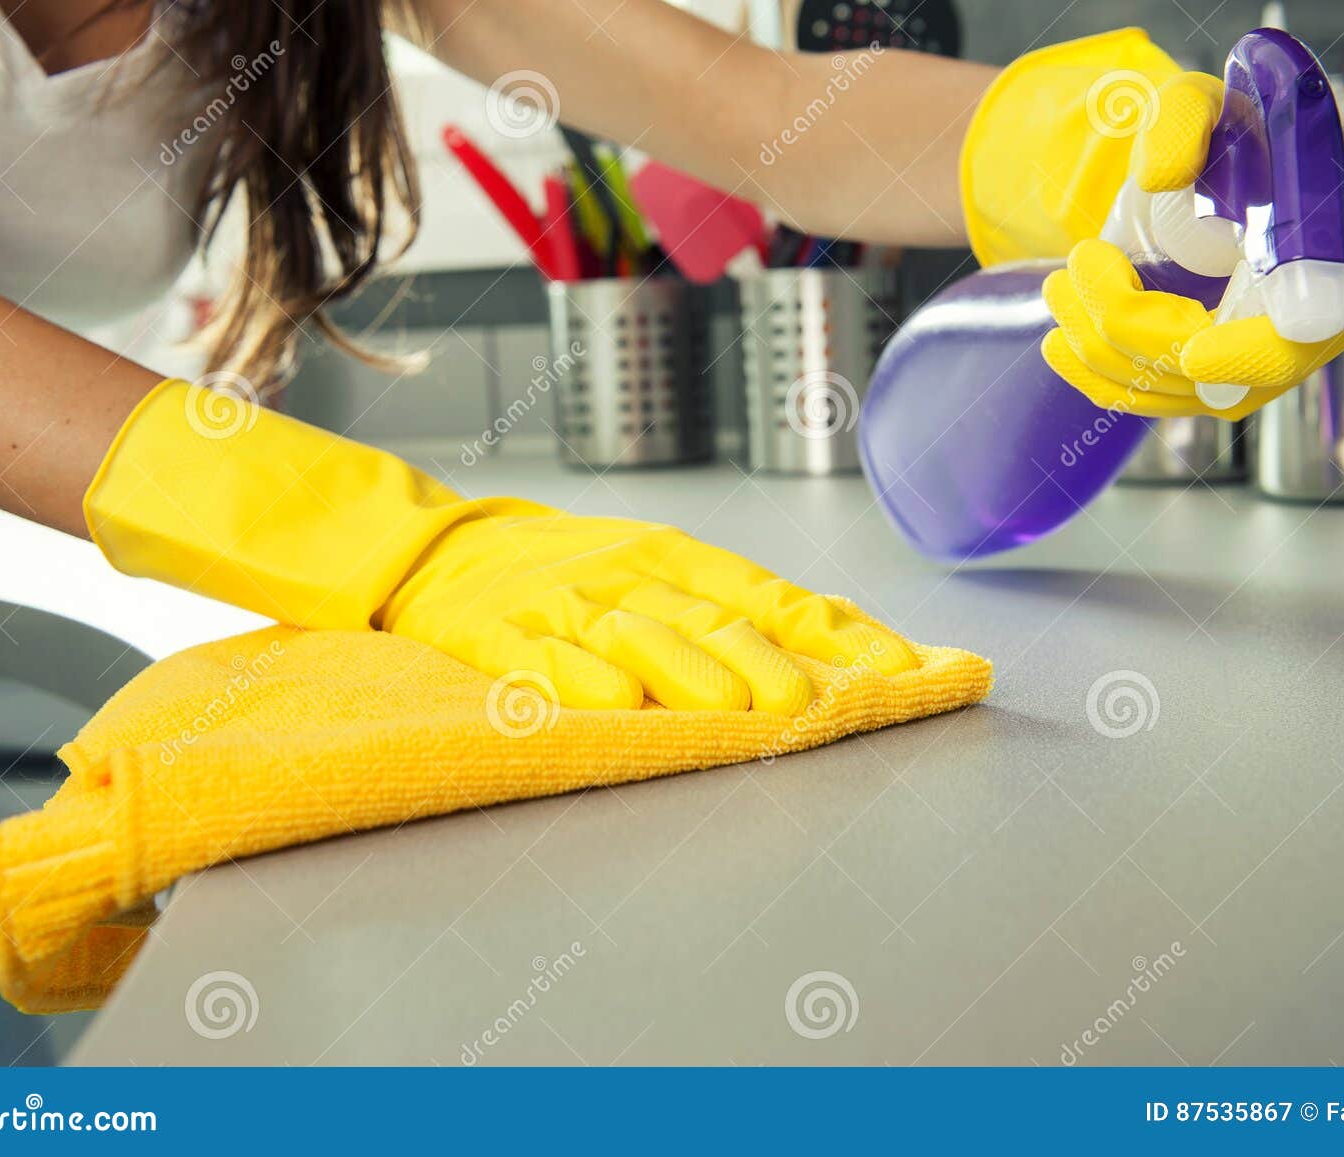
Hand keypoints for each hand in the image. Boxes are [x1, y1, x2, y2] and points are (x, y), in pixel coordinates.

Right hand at [379, 500, 916, 712]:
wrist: (446, 552)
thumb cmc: (577, 571)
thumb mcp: (662, 568)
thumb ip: (743, 606)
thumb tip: (847, 630)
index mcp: (678, 557)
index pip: (772, 593)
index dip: (835, 632)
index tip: (897, 669)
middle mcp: (630, 575)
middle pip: (708, 617)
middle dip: (762, 659)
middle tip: (803, 704)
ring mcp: (562, 603)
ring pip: (632, 634)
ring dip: (684, 670)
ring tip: (729, 709)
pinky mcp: (496, 633)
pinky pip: (537, 655)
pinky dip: (573, 676)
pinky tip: (610, 700)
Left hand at [1040, 72, 1343, 419]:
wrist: (1191, 184)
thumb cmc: (1211, 141)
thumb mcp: (1194, 105)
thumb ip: (1181, 122)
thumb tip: (1160, 177)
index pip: (1315, 321)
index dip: (1257, 350)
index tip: (1195, 352)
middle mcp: (1320, 320)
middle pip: (1224, 368)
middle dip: (1134, 326)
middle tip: (1078, 262)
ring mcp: (1270, 363)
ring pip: (1174, 389)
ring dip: (1098, 341)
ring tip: (1059, 283)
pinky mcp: (1218, 385)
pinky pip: (1153, 401)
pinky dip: (1096, 374)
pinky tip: (1058, 339)